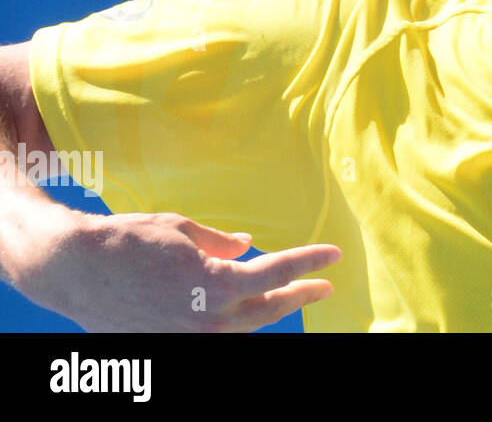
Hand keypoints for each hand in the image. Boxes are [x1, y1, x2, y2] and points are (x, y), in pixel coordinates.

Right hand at [12, 206, 339, 331]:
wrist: (73, 270)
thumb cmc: (127, 241)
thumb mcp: (182, 230)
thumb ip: (222, 242)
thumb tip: (248, 245)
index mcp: (216, 284)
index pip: (277, 272)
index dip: (310, 263)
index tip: (333, 255)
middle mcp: (207, 319)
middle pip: (269, 309)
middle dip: (300, 296)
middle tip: (323, 287)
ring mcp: (187, 338)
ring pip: (242, 329)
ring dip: (266, 313)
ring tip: (287, 298)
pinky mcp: (167, 345)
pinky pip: (213, 337)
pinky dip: (232, 324)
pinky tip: (241, 311)